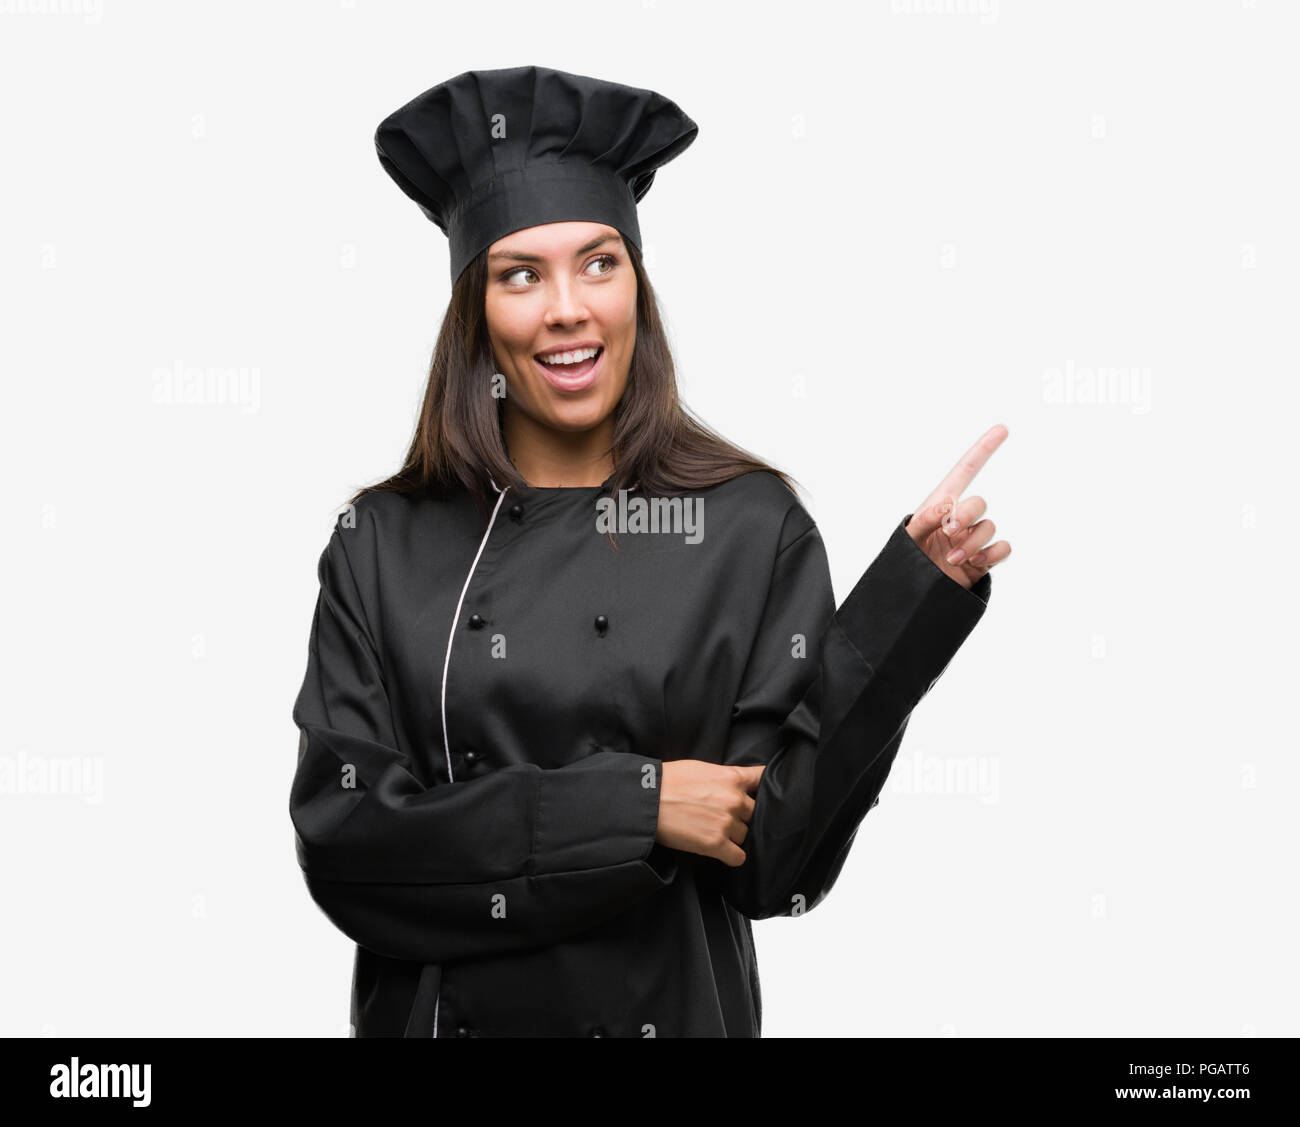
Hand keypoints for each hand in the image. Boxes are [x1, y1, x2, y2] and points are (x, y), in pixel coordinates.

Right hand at [655, 760, 764, 867]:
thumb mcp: (702, 768)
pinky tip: (721, 852)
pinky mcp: (716, 844)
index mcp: (732, 777)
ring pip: (746, 835)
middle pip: (755, 813)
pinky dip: (732, 856)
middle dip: (742, 816)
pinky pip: (739, 857)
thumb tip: (736, 785)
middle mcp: (734, 799)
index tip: (763, 793)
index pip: (763, 778)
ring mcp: (726, 823)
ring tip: (714, 833)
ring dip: (734, 836)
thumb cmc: (669, 781)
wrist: (647, 800)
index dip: (765, 786)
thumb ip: (725, 777)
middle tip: (723, 818)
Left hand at [906, 424, 1011, 589]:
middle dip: (966, 514)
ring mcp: (972, 539)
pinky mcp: (982, 561)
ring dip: (974, 541)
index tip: (1001, 430)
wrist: (913, 595)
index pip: (964, 472)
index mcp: (940, 506)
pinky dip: (992, 554)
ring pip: (989, 527)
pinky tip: (975, 563)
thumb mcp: (908, 538)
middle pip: (978, 503)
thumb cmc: (906, 561)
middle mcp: (959, 520)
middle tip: (949, 529)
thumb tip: (947, 507)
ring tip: (953, 557)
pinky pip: (1002, 548)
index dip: (982, 450)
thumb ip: (923, 520)